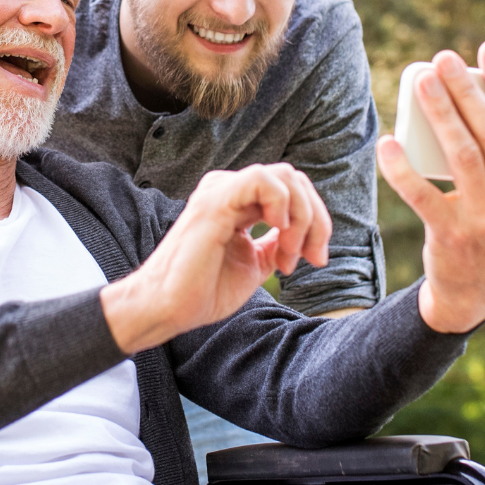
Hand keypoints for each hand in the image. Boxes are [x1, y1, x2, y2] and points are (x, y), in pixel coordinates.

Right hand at [101, 163, 331, 352]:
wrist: (168, 308)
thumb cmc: (202, 291)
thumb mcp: (255, 265)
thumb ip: (276, 244)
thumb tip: (302, 237)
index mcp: (239, 204)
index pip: (292, 192)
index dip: (316, 222)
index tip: (315, 259)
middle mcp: (230, 191)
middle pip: (294, 180)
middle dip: (316, 219)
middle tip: (312, 257)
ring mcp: (221, 192)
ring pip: (284, 176)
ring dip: (302, 215)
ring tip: (288, 252)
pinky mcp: (214, 201)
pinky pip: (260, 179)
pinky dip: (282, 203)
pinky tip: (277, 230)